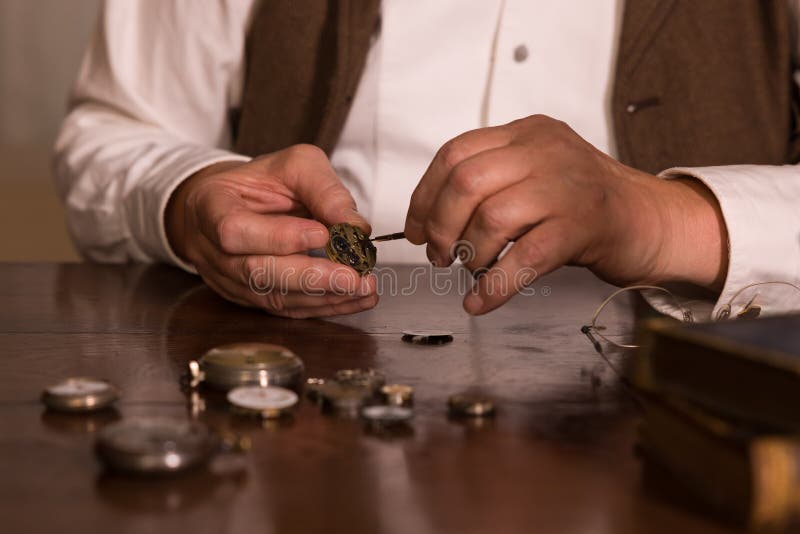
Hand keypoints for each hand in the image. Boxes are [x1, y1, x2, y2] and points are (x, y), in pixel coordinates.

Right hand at [166, 144, 377, 317]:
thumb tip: (355, 226)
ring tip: (363, 289)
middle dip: (309, 277)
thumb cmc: (263, 181)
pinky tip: (356, 299)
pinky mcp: (253, 299)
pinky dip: (324, 306)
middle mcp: (214, 251)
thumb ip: (323, 189)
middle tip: (352, 275)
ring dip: (323, 296)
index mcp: (212, 207)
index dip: (277, 237)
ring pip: (273, 298)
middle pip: (256, 273)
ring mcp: (230, 280)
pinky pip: (287, 309)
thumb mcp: (294, 165)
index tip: (321, 233)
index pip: (234, 230)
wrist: (236, 204)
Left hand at [404, 115, 727, 314]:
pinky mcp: (582, 226)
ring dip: (468, 255)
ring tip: (469, 271)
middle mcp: (544, 150)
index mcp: (526, 134)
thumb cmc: (581, 204)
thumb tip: (427, 218)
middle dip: (439, 226)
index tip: (413, 229)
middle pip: (466, 182)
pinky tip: (479, 302)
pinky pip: (525, 258)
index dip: (424, 196)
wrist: (648, 220)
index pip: (455, 154)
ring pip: (492, 218)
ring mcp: (565, 186)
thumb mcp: (535, 173)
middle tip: (438, 255)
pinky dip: (494, 286)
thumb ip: (489, 182)